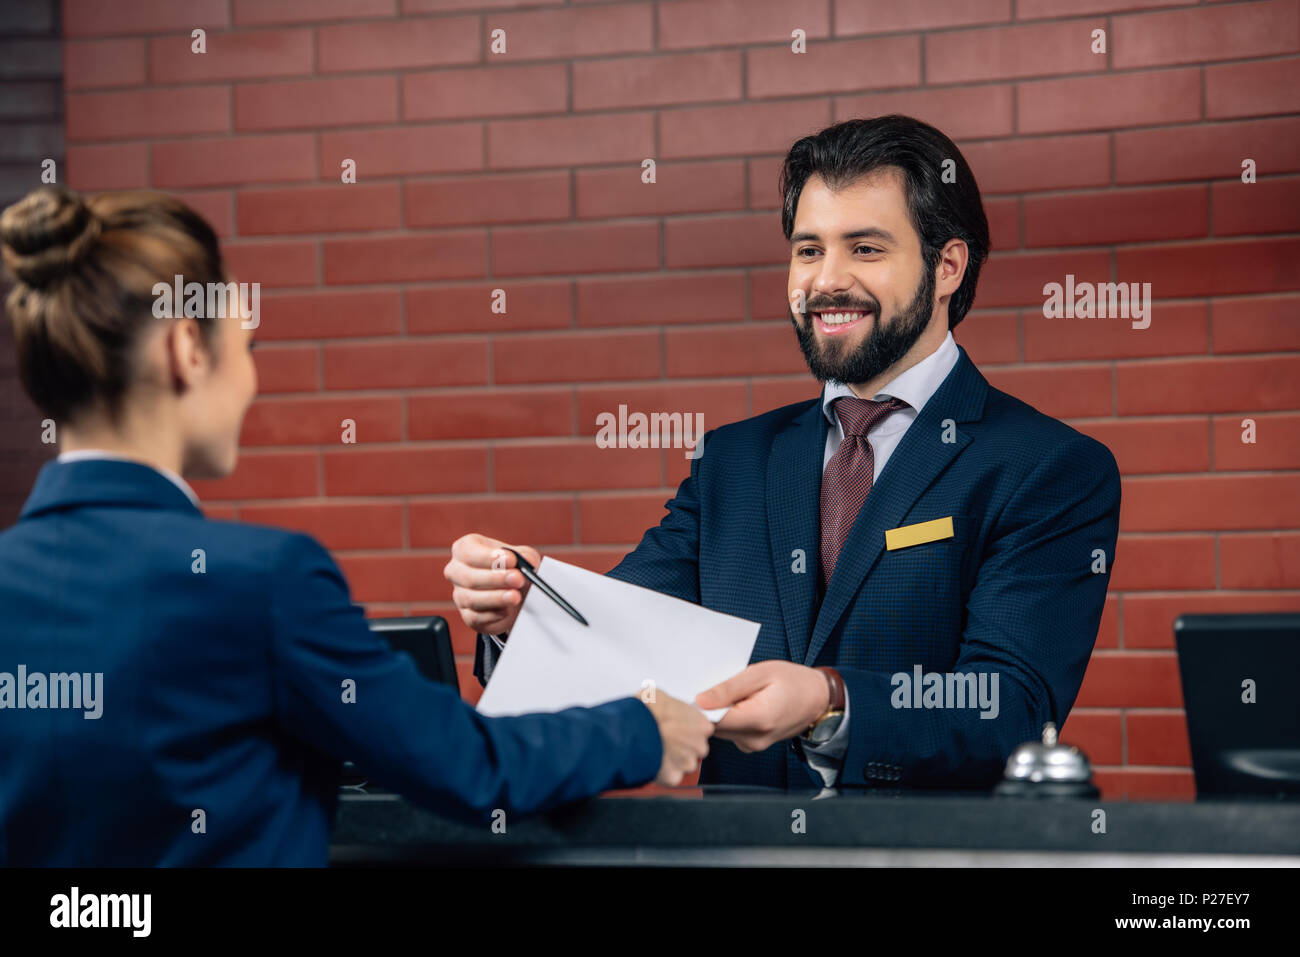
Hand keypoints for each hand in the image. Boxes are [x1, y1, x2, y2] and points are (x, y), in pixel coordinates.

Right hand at [443, 534, 540, 635]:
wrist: (517, 593)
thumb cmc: (514, 568)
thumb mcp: (523, 556)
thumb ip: (525, 556)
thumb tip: (527, 562)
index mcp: (464, 549)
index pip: (467, 552)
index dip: (489, 557)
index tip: (511, 559)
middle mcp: (457, 571)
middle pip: (468, 577)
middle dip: (496, 578)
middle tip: (517, 579)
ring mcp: (460, 595)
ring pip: (471, 599)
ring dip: (496, 597)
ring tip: (515, 596)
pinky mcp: (468, 616)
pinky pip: (476, 617)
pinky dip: (493, 614)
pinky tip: (506, 610)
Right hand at [641, 691, 714, 785]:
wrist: (631, 730)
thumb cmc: (645, 712)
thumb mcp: (661, 697)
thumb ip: (673, 707)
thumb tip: (666, 707)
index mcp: (701, 724)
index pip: (702, 730)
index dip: (687, 730)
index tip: (676, 729)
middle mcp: (699, 745)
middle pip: (696, 749)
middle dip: (682, 747)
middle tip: (665, 741)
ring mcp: (687, 763)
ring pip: (684, 765)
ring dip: (674, 761)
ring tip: (656, 751)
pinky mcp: (674, 777)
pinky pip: (671, 777)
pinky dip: (663, 772)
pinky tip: (652, 761)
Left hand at [694, 661, 829, 753]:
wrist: (818, 698)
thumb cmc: (793, 681)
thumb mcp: (760, 673)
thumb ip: (729, 689)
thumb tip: (700, 701)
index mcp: (758, 720)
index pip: (713, 720)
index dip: (698, 707)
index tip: (689, 692)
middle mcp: (754, 739)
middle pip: (714, 727)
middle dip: (707, 708)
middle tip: (707, 685)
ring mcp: (753, 745)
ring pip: (720, 730)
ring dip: (718, 713)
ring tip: (728, 692)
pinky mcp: (752, 745)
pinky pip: (730, 732)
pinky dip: (728, 718)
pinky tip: (736, 702)